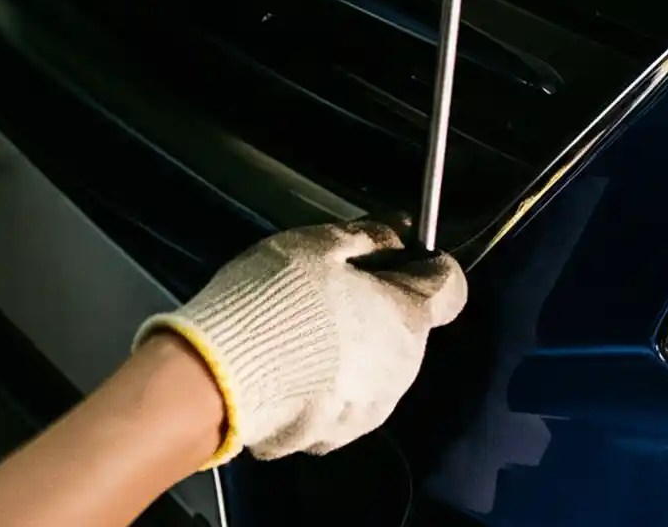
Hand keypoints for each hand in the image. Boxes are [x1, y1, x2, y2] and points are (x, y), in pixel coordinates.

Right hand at [134, 221, 466, 465]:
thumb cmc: (272, 303)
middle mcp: (402, 369)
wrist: (216, 382)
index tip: (395, 255)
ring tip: (300, 330)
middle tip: (329, 287)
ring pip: (376, 366)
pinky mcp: (334, 437)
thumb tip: (403, 229)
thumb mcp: (319, 245)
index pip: (451, 286)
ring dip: (354, 346)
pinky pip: (343, 400)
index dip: (427, 265)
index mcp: (407, 318)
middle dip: (379, 305)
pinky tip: (288, 367)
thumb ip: (371, 235)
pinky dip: (326, 383)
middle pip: (408, 327)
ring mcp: (369, 410)